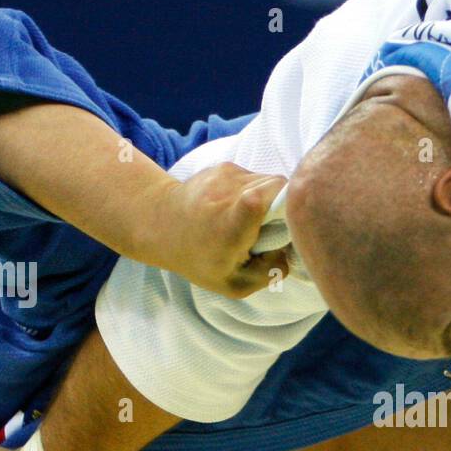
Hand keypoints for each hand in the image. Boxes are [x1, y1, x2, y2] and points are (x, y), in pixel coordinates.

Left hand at [146, 164, 290, 297]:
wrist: (159, 224)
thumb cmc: (198, 258)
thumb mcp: (234, 284)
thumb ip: (269, 273)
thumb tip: (290, 252)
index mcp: (232, 222)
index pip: (265, 195)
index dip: (285, 202)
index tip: (286, 222)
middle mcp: (229, 191)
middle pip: (279, 186)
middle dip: (285, 205)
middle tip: (272, 227)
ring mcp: (226, 174)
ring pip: (269, 179)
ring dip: (270, 198)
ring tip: (252, 219)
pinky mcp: (224, 166)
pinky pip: (254, 176)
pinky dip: (255, 191)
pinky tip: (237, 207)